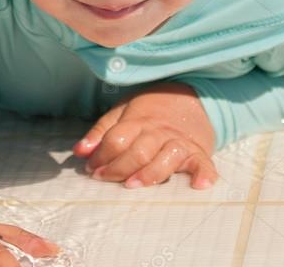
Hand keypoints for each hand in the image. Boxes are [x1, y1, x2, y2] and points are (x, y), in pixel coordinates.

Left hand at [72, 81, 217, 189]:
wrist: (190, 98)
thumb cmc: (151, 110)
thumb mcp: (122, 112)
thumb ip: (101, 131)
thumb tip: (79, 152)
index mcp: (138, 120)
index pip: (117, 138)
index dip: (100, 154)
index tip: (90, 168)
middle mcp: (159, 132)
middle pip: (138, 151)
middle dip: (118, 167)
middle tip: (102, 178)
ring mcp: (180, 142)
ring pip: (167, 158)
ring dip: (150, 173)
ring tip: (133, 184)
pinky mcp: (198, 152)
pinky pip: (204, 163)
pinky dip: (204, 174)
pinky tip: (198, 185)